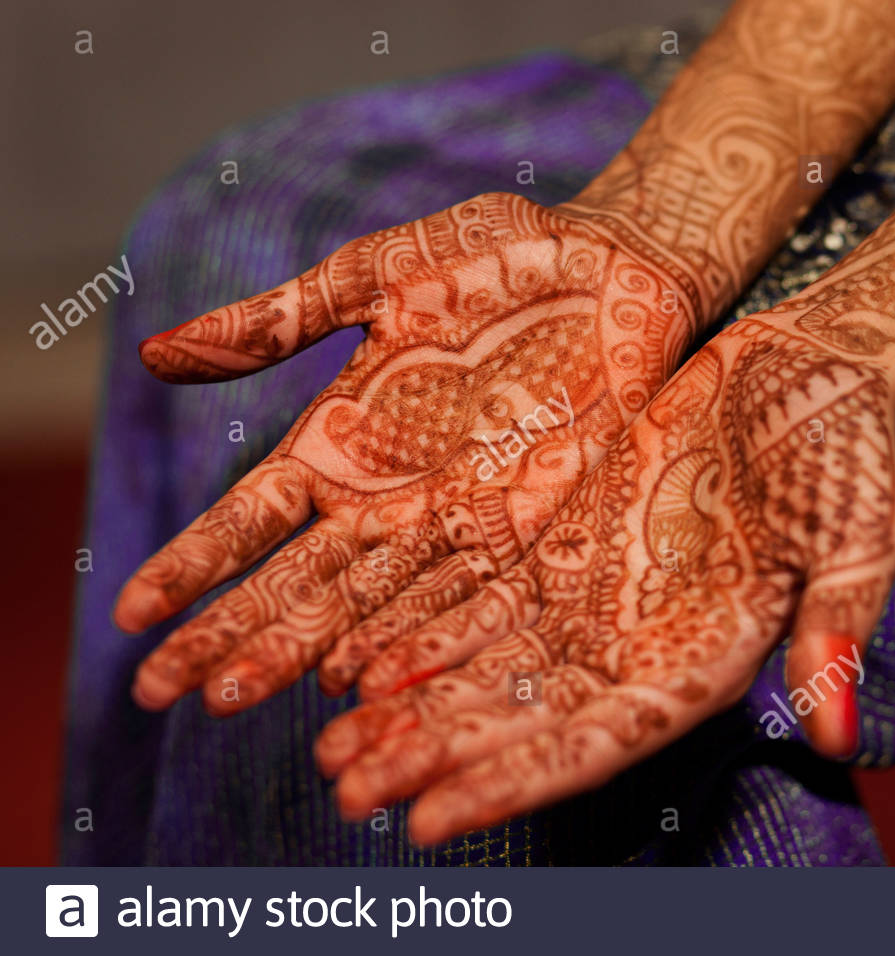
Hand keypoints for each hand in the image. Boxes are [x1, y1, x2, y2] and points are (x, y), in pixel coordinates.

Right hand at [116, 192, 696, 713]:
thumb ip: (279, 323)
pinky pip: (460, 591)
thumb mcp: (373, 279)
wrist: (615, 263)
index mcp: (343, 435)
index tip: (130, 614)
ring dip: (300, 650)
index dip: (191, 563)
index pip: (249, 515)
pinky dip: (409, 635)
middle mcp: (389, 492)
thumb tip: (149, 356)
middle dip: (226, 631)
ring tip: (234, 698)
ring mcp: (455, 515)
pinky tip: (358, 679)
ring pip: (364, 601)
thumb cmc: (495, 255)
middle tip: (159, 692)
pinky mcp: (526, 524)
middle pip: (293, 577)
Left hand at [315, 316, 894, 843]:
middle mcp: (633, 641)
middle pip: (522, 716)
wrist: (806, 374)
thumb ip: (835, 633)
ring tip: (332, 745)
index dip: (516, 779)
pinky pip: (479, 592)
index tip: (432, 818)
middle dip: (437, 756)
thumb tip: (842, 738)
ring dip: (411, 707)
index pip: (599, 741)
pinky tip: (358, 659)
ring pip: (486, 664)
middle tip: (347, 788)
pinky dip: (422, 626)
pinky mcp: (561, 538)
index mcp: (701, 659)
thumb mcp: (855, 540)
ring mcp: (591, 592)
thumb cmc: (850, 456)